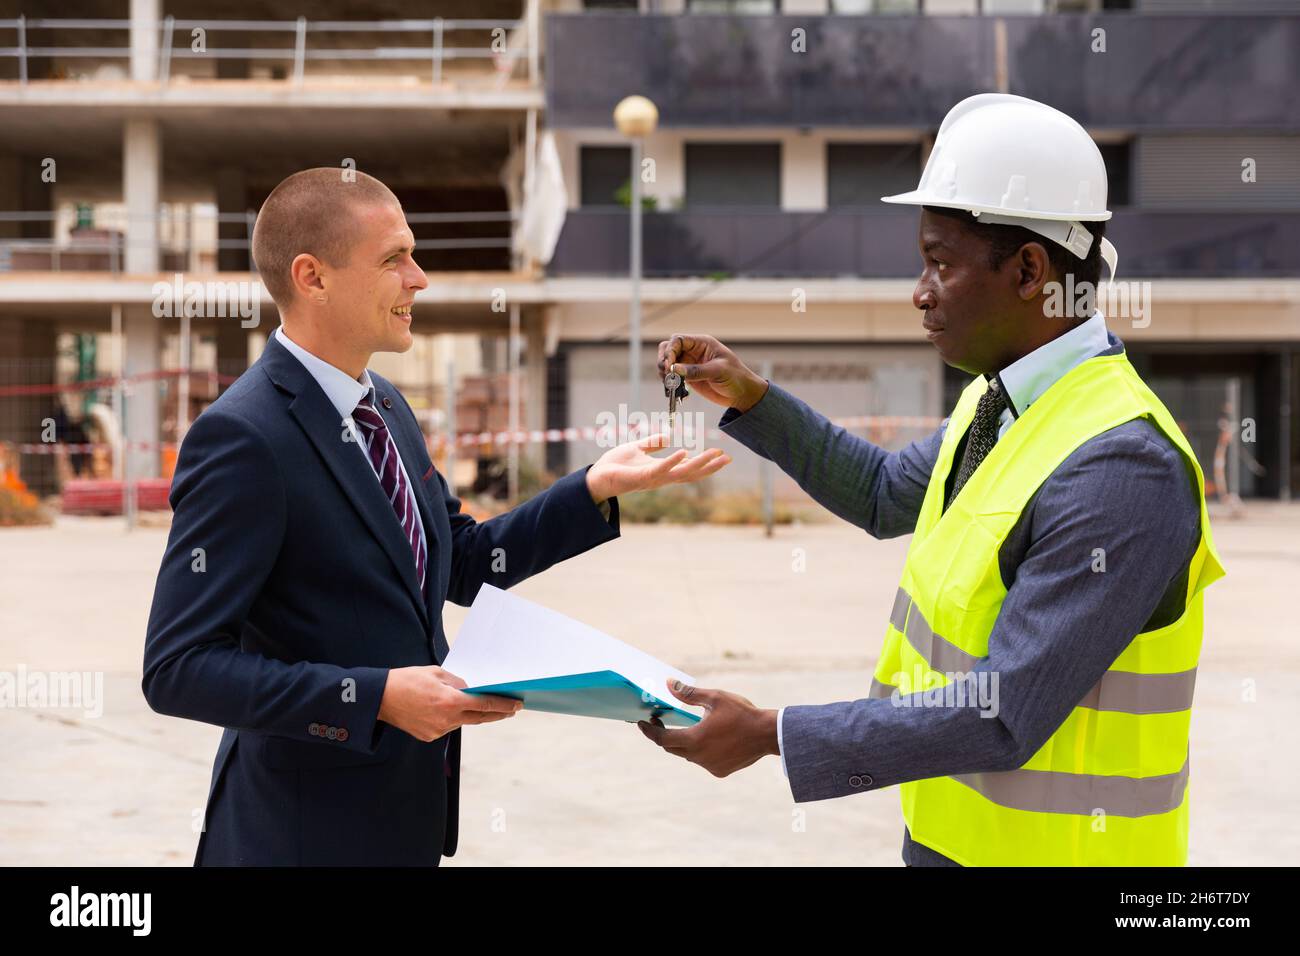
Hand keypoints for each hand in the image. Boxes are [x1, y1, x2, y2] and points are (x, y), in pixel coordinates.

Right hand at [378, 665, 520, 742]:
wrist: (380, 698)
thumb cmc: (407, 680)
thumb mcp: (436, 673)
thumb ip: (458, 683)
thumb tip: (472, 690)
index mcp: (450, 701)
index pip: (485, 705)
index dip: (503, 705)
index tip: (517, 705)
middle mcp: (447, 719)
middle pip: (480, 718)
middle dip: (497, 714)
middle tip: (511, 710)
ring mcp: (438, 730)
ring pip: (462, 722)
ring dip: (471, 714)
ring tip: (478, 704)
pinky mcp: (430, 736)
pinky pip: (448, 726)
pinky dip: (452, 718)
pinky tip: (446, 709)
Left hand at [586, 432, 730, 503]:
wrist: (596, 476)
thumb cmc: (615, 465)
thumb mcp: (637, 448)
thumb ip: (652, 443)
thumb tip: (667, 436)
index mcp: (662, 470)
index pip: (689, 467)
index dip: (706, 463)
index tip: (722, 455)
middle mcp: (661, 477)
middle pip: (691, 473)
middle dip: (710, 466)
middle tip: (727, 458)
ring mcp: (653, 479)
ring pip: (682, 473)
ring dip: (700, 464)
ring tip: (715, 454)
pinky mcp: (642, 478)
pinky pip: (661, 469)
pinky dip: (673, 461)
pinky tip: (685, 452)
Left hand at [638, 679, 778, 777]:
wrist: (768, 735)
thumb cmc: (741, 713)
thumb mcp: (715, 698)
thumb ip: (689, 693)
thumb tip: (668, 684)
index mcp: (694, 739)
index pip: (662, 738)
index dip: (649, 731)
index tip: (641, 723)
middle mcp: (699, 757)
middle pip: (672, 748)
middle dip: (663, 735)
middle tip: (660, 720)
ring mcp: (710, 766)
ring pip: (688, 755)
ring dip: (684, 742)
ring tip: (689, 726)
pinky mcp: (720, 771)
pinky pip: (703, 761)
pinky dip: (701, 750)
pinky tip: (710, 739)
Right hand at [657, 333, 768, 411]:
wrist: (743, 394)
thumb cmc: (736, 377)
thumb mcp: (718, 371)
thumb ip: (696, 370)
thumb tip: (674, 369)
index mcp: (702, 343)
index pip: (678, 340)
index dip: (670, 350)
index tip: (669, 364)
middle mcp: (693, 351)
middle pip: (668, 349)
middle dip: (664, 360)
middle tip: (666, 374)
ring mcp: (689, 364)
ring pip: (668, 363)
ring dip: (664, 372)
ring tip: (669, 383)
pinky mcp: (688, 377)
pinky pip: (672, 377)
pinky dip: (668, 382)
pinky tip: (672, 389)